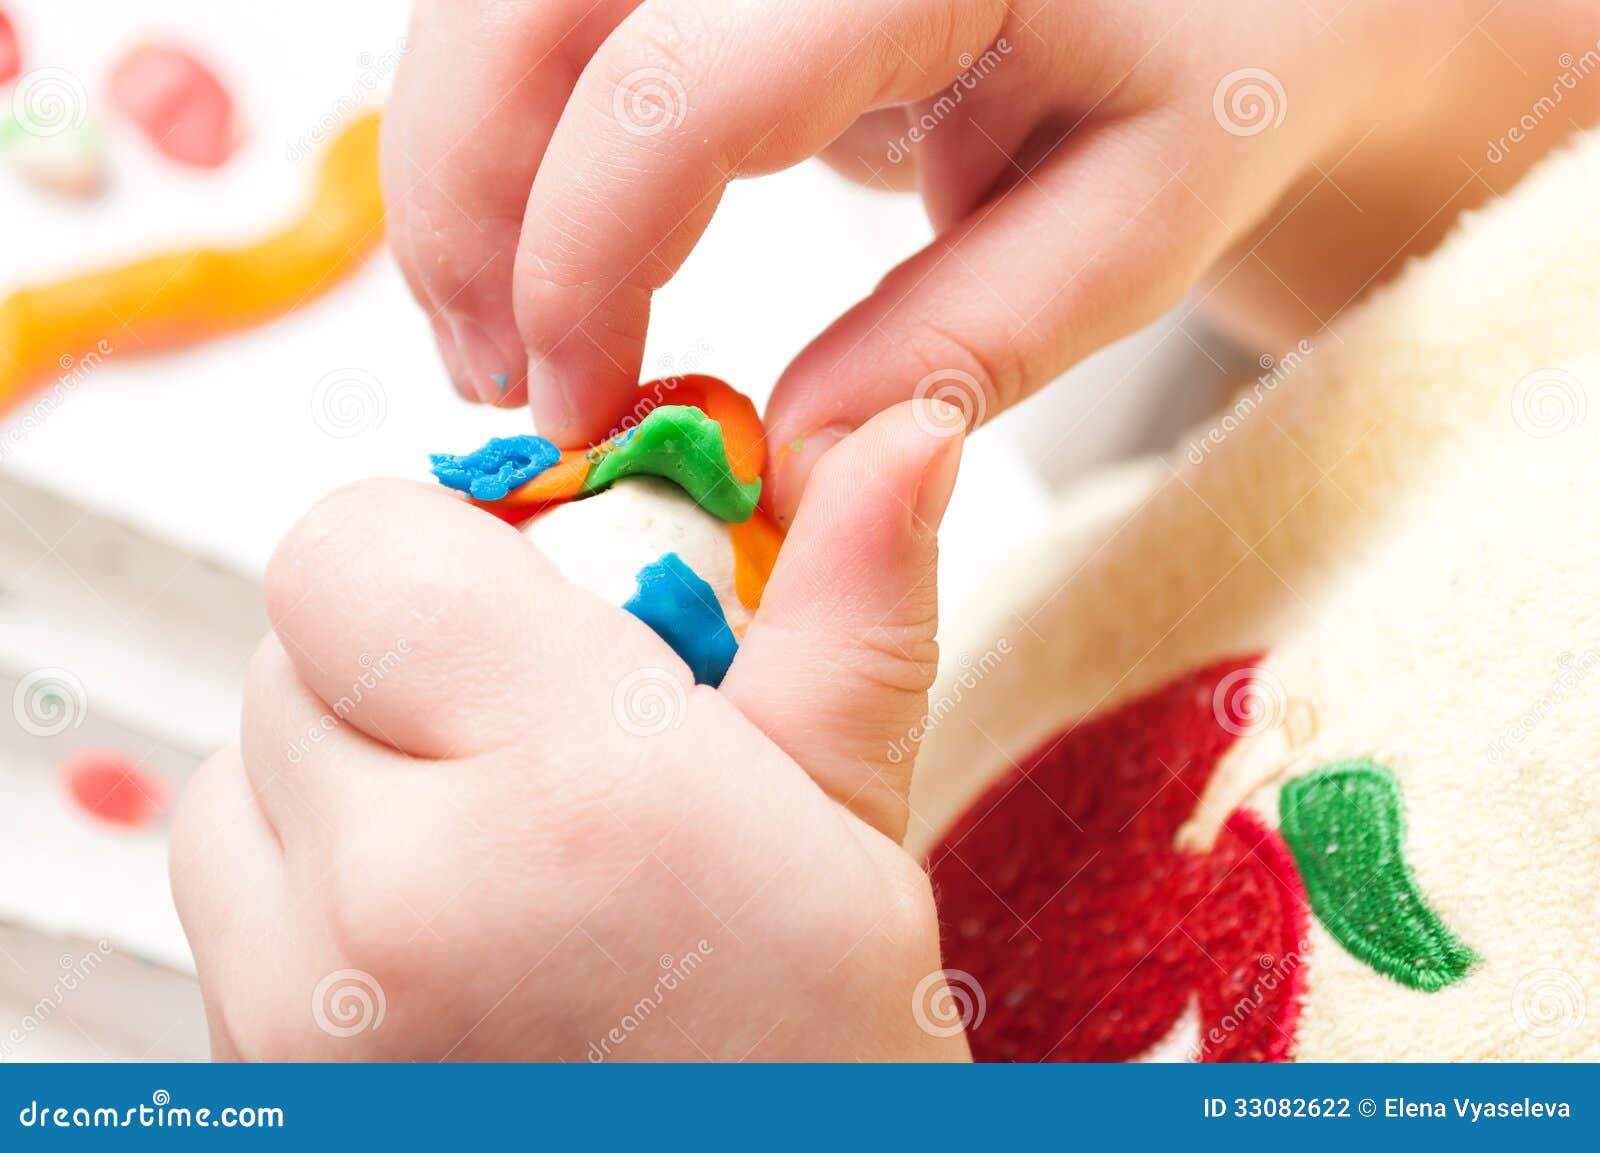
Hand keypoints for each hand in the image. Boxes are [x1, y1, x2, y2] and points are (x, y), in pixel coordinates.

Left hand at [171, 403, 971, 1060]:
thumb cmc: (810, 1073)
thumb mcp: (853, 828)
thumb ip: (849, 609)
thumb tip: (903, 435)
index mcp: (572, 801)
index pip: (360, 547)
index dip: (447, 542)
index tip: (539, 589)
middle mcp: (398, 904)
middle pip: (296, 637)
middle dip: (410, 644)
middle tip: (538, 721)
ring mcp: (296, 1007)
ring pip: (242, 758)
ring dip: (347, 756)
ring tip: (489, 832)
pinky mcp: (248, 1067)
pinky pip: (228, 884)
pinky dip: (311, 866)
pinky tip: (441, 919)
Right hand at [382, 1, 1599, 517]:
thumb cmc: (1209, 68)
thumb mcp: (1132, 226)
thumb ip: (964, 344)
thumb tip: (789, 466)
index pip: (682, 89)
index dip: (586, 265)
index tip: (584, 417)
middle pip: (525, 4)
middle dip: (465, 207)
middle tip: (501, 383)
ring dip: (459, 166)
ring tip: (508, 328)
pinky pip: (540, 4)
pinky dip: (504, 123)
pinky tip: (541, 234)